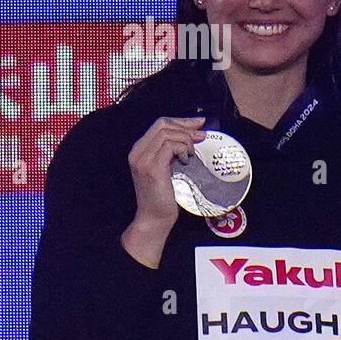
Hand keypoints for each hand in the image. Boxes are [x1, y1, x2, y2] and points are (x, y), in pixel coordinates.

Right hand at [121, 115, 206, 267]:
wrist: (154, 218)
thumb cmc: (165, 196)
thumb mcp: (169, 168)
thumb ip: (174, 152)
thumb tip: (196, 135)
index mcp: (140, 150)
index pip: (160, 124)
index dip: (181, 121)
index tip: (199, 124)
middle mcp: (138, 152)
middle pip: (163, 124)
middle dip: (186, 127)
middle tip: (202, 136)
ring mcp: (142, 159)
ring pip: (167, 133)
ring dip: (186, 140)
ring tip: (192, 155)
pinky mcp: (152, 168)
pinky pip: (170, 147)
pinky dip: (183, 150)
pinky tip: (187, 161)